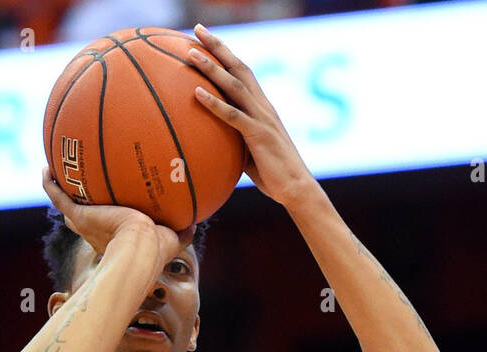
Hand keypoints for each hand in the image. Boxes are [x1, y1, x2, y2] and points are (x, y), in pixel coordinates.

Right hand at [42, 167, 194, 259]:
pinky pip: (58, 196)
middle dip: (78, 205)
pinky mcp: (79, 215)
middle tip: (76, 189)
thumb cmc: (157, 249)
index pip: (106, 227)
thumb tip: (197, 220)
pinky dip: (50, 184)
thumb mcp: (175, 237)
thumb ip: (184, 228)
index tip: (103, 209)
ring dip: (58, 189)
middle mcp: (96, 230)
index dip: (102, 219)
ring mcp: (85, 222)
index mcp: (115, 236)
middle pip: (82, 217)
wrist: (140, 249)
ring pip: (66, 204)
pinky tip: (46, 168)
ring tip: (53, 171)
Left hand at [188, 23, 316, 208]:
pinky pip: (233, 116)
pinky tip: (196, 93)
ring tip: (190, 53)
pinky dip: (214, 103)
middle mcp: (263, 106)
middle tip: (197, 28)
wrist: (297, 189)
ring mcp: (262, 119)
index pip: (243, 72)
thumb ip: (235, 139)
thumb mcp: (251, 151)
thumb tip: (212, 141)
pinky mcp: (258, 135)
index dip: (225, 53)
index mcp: (262, 107)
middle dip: (218, 46)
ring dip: (211, 68)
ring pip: (234, 86)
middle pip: (238, 67)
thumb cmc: (273, 174)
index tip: (206, 37)